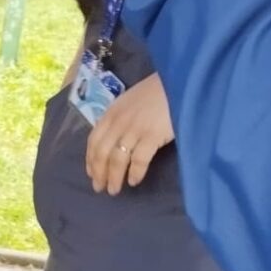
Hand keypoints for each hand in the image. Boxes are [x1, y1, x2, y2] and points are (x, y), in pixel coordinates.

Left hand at [86, 74, 172, 195]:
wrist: (180, 80)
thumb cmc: (158, 91)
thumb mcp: (131, 101)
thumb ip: (120, 118)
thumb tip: (114, 140)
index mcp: (111, 113)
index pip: (93, 141)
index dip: (91, 160)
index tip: (91, 174)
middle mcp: (118, 122)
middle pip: (102, 153)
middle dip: (99, 173)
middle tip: (100, 188)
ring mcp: (135, 129)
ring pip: (117, 159)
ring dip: (114, 177)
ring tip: (114, 190)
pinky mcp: (152, 135)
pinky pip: (139, 160)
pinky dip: (135, 173)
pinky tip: (134, 181)